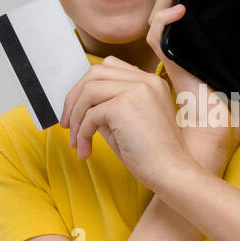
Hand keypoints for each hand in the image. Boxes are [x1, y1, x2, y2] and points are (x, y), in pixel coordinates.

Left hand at [59, 54, 196, 192]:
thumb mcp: (128, 123)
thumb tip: (79, 106)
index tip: (78, 110)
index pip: (110, 67)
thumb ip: (109, 107)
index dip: (88, 86)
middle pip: (96, 72)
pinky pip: (90, 114)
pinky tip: (85, 149)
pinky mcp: (124, 106)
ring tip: (76, 140)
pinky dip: (82, 132)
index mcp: (151, 81)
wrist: (172, 173)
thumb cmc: (153, 156)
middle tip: (67, 123)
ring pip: (88, 90)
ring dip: (75, 117)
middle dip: (75, 97)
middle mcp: (145, 80)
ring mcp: (136, 90)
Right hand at [145, 0, 239, 175]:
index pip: (185, 7)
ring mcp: (169, 57)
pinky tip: (180, 9)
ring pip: (160, 12)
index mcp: (193, 49)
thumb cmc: (226, 123)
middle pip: (170, 2)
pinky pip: (157, 37)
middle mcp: (178, 49)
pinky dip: (165, 20)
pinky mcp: (166, 67)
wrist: (213, 146)